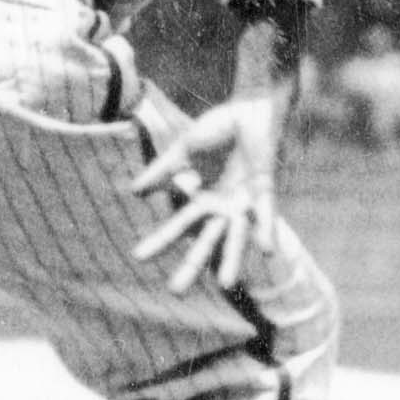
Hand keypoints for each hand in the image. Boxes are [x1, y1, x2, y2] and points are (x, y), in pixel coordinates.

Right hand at [132, 84, 287, 295]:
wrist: (250, 108)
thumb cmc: (219, 127)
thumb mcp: (184, 149)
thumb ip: (162, 170)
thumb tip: (133, 191)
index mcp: (201, 198)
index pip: (177, 225)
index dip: (158, 240)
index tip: (137, 256)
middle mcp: (222, 207)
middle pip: (204, 242)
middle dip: (191, 266)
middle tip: (175, 292)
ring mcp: (243, 202)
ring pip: (236, 238)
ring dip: (232, 260)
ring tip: (225, 284)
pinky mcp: (264, 191)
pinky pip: (265, 215)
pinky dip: (266, 231)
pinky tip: (266, 250)